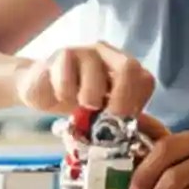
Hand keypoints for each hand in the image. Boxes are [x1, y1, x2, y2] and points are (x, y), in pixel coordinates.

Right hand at [13, 41, 155, 116]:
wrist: (42, 90)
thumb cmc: (76, 102)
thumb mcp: (103, 113)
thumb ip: (121, 118)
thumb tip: (133, 137)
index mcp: (125, 68)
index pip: (145, 81)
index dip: (135, 104)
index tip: (120, 121)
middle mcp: (110, 55)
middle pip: (129, 68)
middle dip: (119, 100)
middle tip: (106, 119)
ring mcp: (87, 51)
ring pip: (96, 76)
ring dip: (87, 100)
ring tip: (77, 105)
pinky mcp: (63, 54)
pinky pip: (68, 80)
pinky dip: (64, 96)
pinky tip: (59, 95)